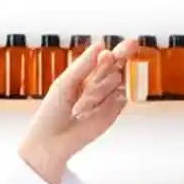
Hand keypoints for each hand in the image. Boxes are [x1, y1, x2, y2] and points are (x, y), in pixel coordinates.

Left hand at [19, 39, 135, 183]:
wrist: (53, 140)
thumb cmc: (53, 111)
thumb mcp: (65, 82)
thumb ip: (83, 65)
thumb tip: (101, 46)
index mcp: (87, 73)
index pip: (108, 57)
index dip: (119, 49)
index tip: (130, 43)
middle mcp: (100, 83)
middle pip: (118, 65)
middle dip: (120, 57)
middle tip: (128, 47)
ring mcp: (108, 97)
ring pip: (116, 81)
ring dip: (101, 87)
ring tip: (81, 102)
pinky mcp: (113, 113)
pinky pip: (119, 99)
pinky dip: (105, 102)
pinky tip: (89, 111)